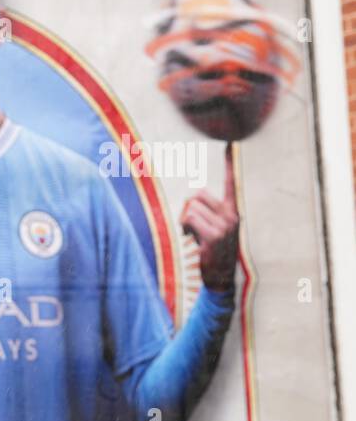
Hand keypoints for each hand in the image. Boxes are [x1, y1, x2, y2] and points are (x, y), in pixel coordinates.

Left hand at [180, 165, 239, 293]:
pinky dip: (185, 229)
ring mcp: (225, 225)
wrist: (221, 277)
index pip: (232, 182)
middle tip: (194, 228)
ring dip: (185, 223)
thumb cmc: (212, 250)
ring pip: (190, 208)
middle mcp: (233, 214)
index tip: (232, 143)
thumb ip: (206, 211)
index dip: (230, 162)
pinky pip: (189, 219)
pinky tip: (196, 242)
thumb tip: (190, 200)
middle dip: (188, 210)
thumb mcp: (213, 228)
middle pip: (197, 195)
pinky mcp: (215, 235)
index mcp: (233, 209)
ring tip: (196, 237)